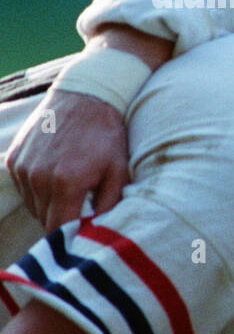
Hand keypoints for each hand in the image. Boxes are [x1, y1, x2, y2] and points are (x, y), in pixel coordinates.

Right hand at [6, 89, 129, 230]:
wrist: (85, 95)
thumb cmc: (108, 135)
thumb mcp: (119, 170)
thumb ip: (109, 204)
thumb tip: (98, 231)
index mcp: (66, 183)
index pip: (58, 229)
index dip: (70, 237)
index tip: (82, 237)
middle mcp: (38, 177)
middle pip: (45, 220)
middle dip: (63, 221)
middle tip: (82, 211)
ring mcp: (22, 168)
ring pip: (33, 206)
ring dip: (50, 206)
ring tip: (72, 191)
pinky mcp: (14, 159)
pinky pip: (24, 189)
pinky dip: (38, 190)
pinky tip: (57, 177)